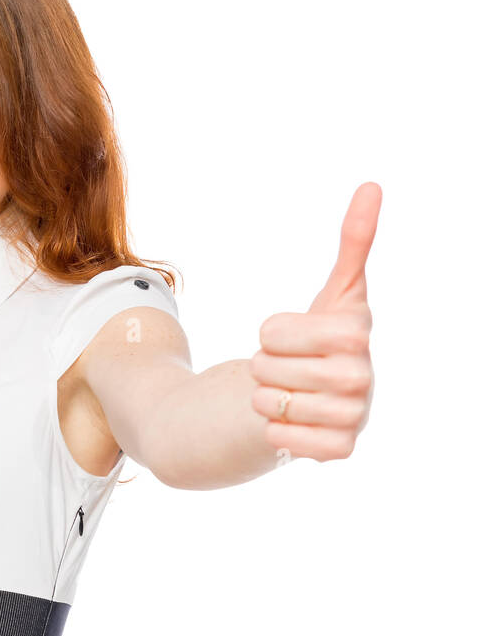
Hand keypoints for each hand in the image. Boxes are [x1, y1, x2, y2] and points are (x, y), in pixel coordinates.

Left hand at [251, 182, 378, 461]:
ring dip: (263, 397)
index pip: (278, 330)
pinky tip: (289, 422)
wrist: (312, 397)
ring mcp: (355, 416)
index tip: (285, 335)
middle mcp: (364, 378)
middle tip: (281, 367)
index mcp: (357, 334)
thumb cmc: (318, 340)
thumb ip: (353, 243)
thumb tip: (372, 186)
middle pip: (270, 368)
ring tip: (285, 392)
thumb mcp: (333, 292)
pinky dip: (274, 429)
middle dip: (262, 365)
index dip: (272, 332)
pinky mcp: (340, 449)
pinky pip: (282, 439)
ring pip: (272, 404)